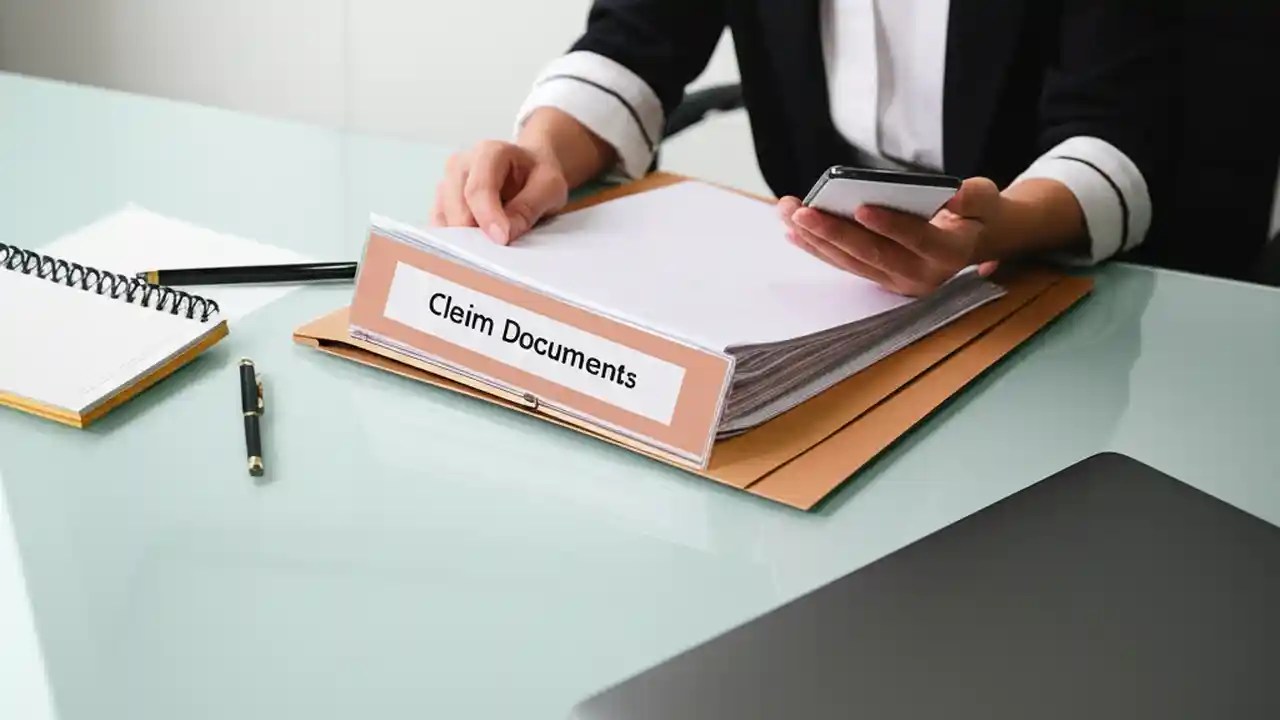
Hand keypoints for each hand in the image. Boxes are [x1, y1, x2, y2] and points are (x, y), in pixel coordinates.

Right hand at [431, 140, 568, 244]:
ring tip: (490, 250)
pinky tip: (477, 247)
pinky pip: (440, 227)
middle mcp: (460, 165)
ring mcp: (446, 184)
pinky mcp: (442, 204)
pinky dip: (455, 242)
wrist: (528, 168)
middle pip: (456, 206)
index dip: (488, 217)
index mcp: (488, 153)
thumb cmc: (537, 175)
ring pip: (444, 219)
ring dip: (464, 240)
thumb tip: (504, 235)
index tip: (502, 240)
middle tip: (497, 253)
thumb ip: (528, 207)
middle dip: (474, 234)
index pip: (478, 188)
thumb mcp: (549, 186)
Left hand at [778, 177, 1002, 295]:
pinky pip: (845, 264)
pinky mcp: (880, 280)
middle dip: (834, 232)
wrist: (975, 242)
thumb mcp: (987, 200)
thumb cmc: (977, 214)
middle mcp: (920, 276)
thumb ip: (975, 196)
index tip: (861, 206)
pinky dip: (818, 248)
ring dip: (816, 239)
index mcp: (949, 255)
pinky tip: (793, 231)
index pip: (917, 239)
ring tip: (787, 213)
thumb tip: (954, 193)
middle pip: (873, 254)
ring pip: (852, 261)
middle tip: (802, 211)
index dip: (890, 225)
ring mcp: (897, 282)